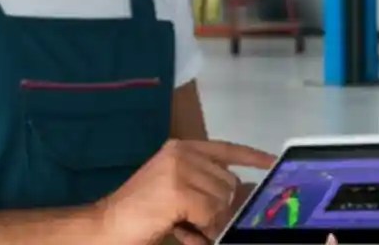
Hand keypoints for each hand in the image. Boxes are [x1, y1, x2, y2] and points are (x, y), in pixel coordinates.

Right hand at [97, 139, 274, 243]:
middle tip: (198, 224)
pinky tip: (182, 230)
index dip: (252, 156)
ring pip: (221, 200)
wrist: (106, 225)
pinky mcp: (178, 190)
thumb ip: (203, 185)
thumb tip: (241, 194)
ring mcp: (179, 169)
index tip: (272, 162)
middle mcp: (182, 152)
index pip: (226, 148)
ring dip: (210, 222)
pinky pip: (209, 214)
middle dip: (221, 208)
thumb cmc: (140, 212)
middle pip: (228, 182)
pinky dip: (202, 229)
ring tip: (186, 228)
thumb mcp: (175, 190)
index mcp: (181, 148)